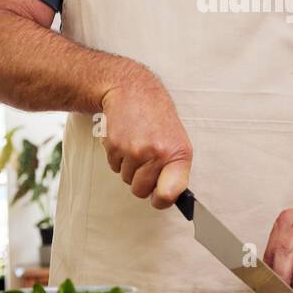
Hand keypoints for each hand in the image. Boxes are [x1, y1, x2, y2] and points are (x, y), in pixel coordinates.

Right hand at [99, 70, 191, 207]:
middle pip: (141, 191)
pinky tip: (125, 140)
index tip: (159, 198)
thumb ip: (174, 169)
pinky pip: (114, 167)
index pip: (169, 194)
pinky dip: (118, 158)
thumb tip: (169, 197)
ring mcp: (134, 151)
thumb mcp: (177, 139)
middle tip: (145, 160)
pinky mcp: (115, 146)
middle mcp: (157, 154)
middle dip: (140, 180)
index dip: (162, 200)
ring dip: (129, 167)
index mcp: (178, 154)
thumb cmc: (157, 117)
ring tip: (136, 144)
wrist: (133, 92)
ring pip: (126, 179)